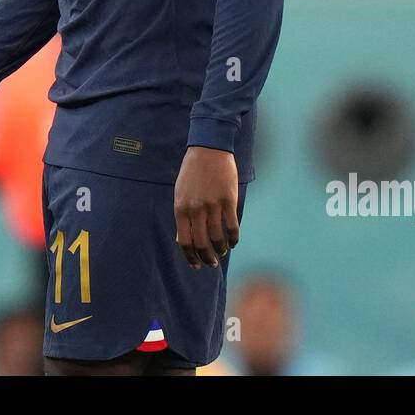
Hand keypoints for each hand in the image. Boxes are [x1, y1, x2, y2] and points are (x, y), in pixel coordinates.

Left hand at [173, 146, 239, 268]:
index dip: (191, 257)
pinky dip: (234, 238)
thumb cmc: (192, 173)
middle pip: (202, 243)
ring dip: (221, 249)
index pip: (185, 241)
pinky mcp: (229, 200)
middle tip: (211, 263)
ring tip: (223, 251)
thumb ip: (182, 217)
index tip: (196, 265)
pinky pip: (232, 226)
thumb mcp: (180, 194)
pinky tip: (233, 242)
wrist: (208, 150)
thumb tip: (183, 241)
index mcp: (181, 208)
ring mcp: (213, 205)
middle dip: (207, 258)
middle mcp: (196, 209)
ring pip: (218, 237)